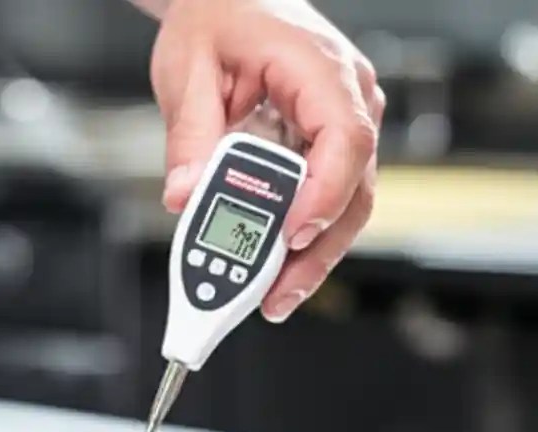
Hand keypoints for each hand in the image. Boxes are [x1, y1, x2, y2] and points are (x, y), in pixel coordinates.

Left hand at [150, 0, 383, 321]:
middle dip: (317, 250)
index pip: (346, 138)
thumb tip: (183, 192)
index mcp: (319, 68)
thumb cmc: (215, 17)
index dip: (325, 194)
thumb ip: (189, 134)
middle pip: (353, 187)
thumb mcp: (187, 69)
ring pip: (344, 203)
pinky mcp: (326, 144)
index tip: (293, 234)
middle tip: (274, 295)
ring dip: (310, 255)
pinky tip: (272, 269)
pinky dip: (299, 236)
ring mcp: (341, 122)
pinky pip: (322, 197)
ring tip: (270, 297)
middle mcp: (346, 96)